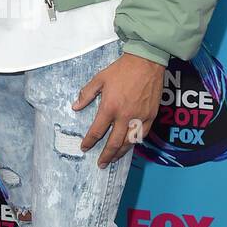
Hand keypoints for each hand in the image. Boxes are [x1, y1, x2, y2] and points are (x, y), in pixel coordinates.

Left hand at [72, 52, 164, 167]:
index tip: (84, 147)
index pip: (97, 131)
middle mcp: (124, 116)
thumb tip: (75, 107)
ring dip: (120, 153)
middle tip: (101, 164)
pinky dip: (134, 143)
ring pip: (129, 142)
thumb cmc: (122, 69)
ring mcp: (139, 117)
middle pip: (114, 143)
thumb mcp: (100, 79)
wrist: (146, 62)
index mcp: (110, 107)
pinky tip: (129, 146)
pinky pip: (142, 135)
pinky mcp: (150, 116)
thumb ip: (86, 94)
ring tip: (113, 159)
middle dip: (106, 155)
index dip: (89, 141)